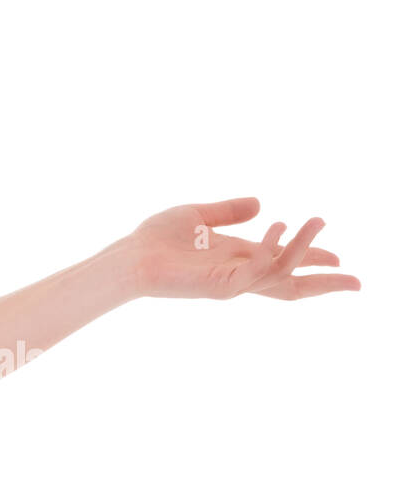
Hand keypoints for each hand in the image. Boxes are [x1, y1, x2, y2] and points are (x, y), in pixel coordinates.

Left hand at [128, 196, 360, 299]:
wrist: (130, 256)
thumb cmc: (155, 239)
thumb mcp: (197, 215)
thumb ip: (228, 211)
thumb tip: (261, 202)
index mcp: (237, 256)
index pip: (283, 261)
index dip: (310, 257)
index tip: (339, 256)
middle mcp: (239, 272)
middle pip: (292, 283)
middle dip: (325, 283)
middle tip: (357, 279)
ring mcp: (232, 281)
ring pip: (281, 273)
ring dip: (303, 250)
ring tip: (315, 223)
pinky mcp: (221, 285)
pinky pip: (256, 272)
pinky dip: (271, 254)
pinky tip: (277, 231)